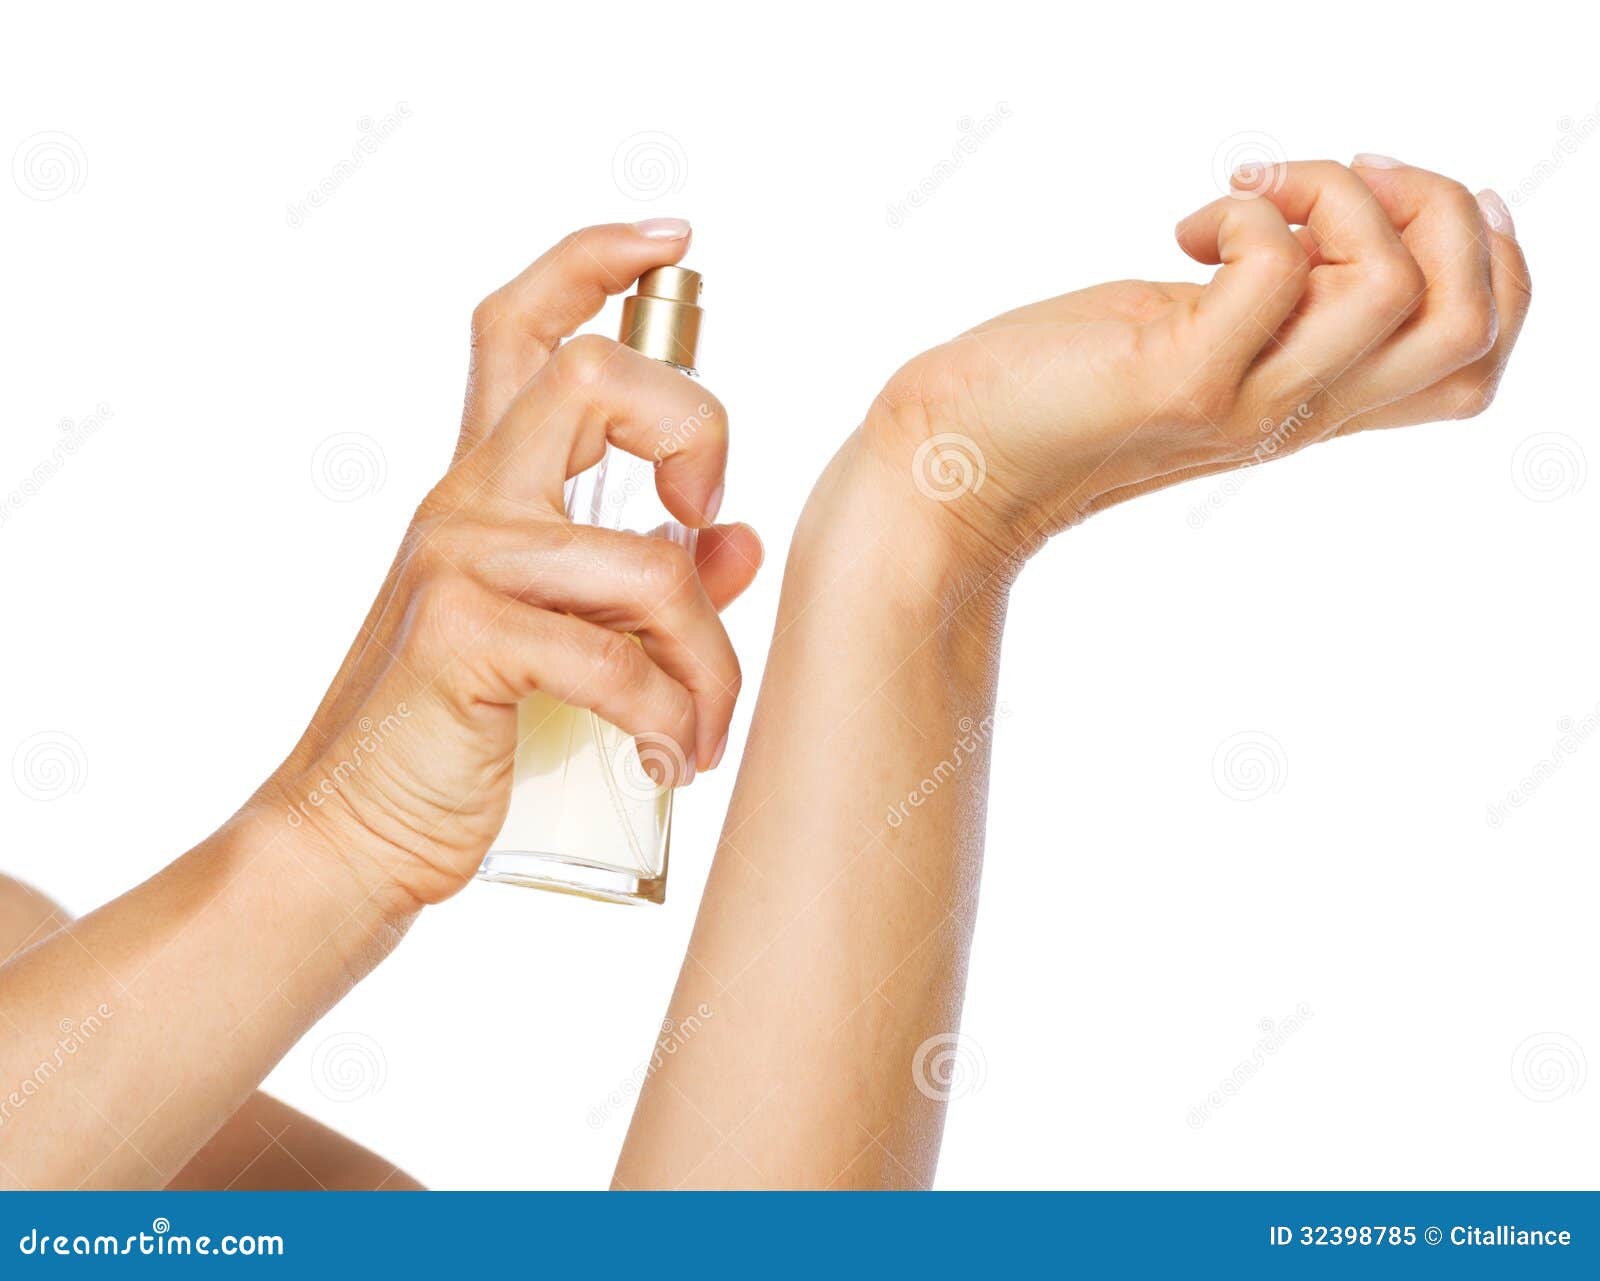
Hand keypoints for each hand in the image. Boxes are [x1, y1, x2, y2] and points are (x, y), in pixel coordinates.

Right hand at [259, 221, 761, 912]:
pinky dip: (670, 716)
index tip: (673, 239)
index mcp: (485, 488)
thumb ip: (651, 581)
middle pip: (590, 374)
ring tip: (704, 729)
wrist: (358, 838)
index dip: (593, 260)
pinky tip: (671, 757)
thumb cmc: (465, 737)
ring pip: (647, 562)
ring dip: (709, 660)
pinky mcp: (462, 641)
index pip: (520, 326)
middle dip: (696, 428)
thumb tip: (738, 541)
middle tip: (705, 522)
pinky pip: (618, 658)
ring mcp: (459, 564)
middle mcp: (467, 504)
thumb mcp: (564, 641)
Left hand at [863, 157, 1530, 570]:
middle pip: (1472, 321)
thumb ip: (1275, 310)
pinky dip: (1244, 213)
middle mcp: (1301, 412)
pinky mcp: (1182, 380)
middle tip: (1332, 177)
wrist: (957, 461)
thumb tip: (1330, 217)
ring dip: (1339, 194)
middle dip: (1438, 210)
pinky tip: (1181, 229)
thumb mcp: (1199, 342)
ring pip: (1398, 288)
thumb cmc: (1064, 390)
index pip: (1479, 353)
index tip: (1401, 193)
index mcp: (1315, 404)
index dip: (1491, 262)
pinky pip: (1275, 270)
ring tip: (1246, 193)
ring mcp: (1249, 401)